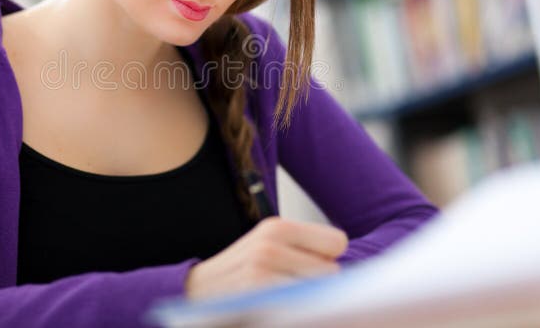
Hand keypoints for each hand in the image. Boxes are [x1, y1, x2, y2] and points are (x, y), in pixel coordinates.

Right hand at [184, 216, 348, 299]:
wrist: (195, 292)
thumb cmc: (240, 273)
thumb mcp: (266, 246)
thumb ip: (302, 250)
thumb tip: (345, 269)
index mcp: (277, 227)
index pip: (337, 242)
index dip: (328, 259)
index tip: (310, 267)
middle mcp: (271, 245)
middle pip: (332, 272)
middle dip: (319, 285)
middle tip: (291, 289)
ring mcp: (263, 273)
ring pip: (319, 293)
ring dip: (308, 302)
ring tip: (283, 301)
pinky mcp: (259, 297)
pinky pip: (302, 308)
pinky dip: (298, 312)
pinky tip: (280, 310)